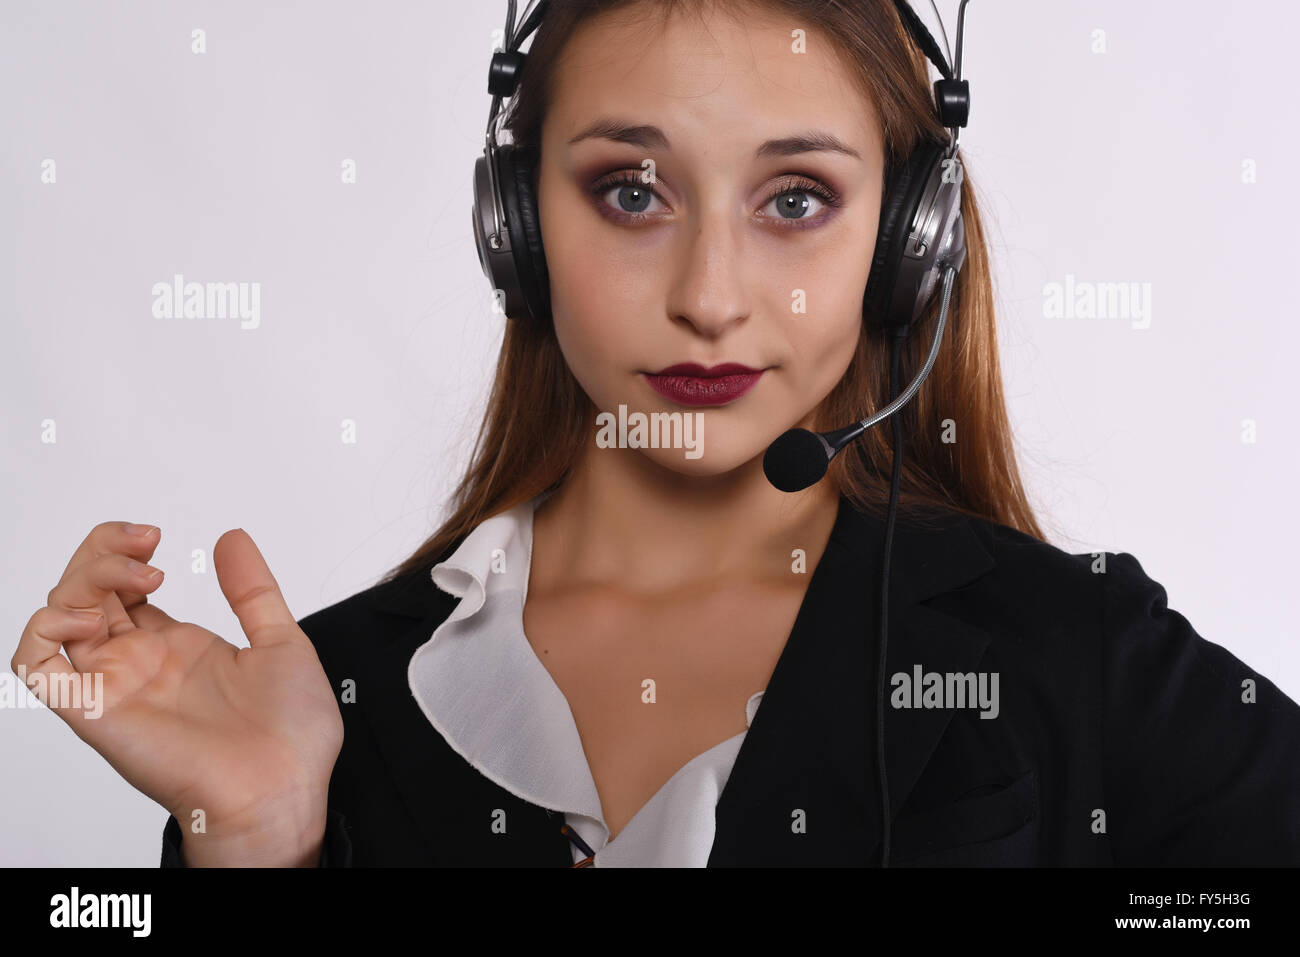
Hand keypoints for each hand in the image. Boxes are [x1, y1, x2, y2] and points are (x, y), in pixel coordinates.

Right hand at [12, 523, 344, 864]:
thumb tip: (232, 538)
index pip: (123, 589)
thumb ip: (252, 589)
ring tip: (140, 573)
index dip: (125, 553)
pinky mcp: (96, 710)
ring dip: (83, 578)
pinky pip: (36, 668)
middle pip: (86, 593)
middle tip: (147, 540)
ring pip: (58, 617)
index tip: (157, 537)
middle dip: (103, 551)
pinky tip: (90, 615)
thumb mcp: (281, 641)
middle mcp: (139, 663)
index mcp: (177, 647)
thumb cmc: (289, 736)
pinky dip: (44, 630)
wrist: (284, 790)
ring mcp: (115, 684)